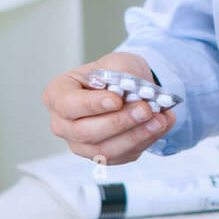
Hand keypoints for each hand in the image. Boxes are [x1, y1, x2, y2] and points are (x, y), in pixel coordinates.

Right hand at [41, 53, 176, 165]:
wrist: (127, 88)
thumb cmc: (114, 73)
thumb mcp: (117, 62)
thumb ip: (122, 74)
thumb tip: (130, 94)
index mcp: (58, 95)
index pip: (68, 105)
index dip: (92, 105)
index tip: (117, 99)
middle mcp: (63, 124)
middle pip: (85, 132)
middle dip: (119, 122)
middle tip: (145, 109)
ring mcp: (80, 144)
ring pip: (104, 150)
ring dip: (136, 136)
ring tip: (159, 120)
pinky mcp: (102, 157)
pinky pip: (122, 156)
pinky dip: (144, 141)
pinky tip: (160, 125)